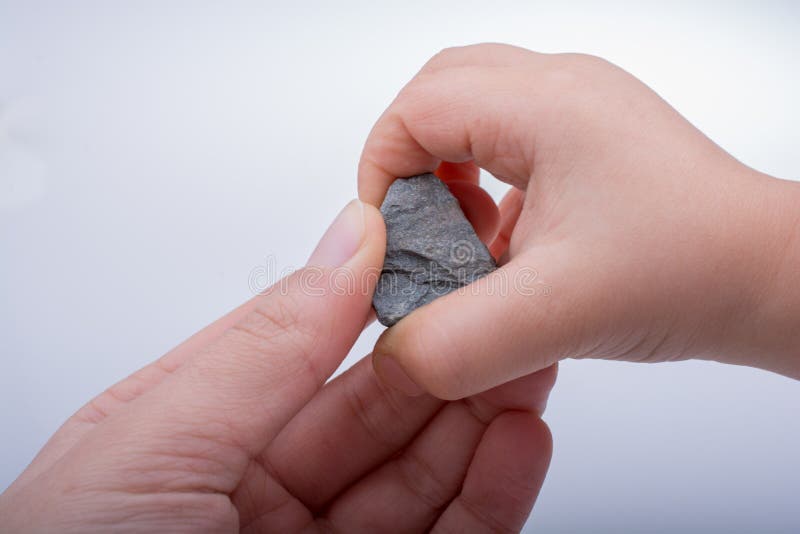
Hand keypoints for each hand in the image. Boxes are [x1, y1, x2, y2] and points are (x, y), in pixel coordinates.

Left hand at [0, 200, 554, 532]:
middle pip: (372, 413)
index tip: (437, 254)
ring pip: (418, 475)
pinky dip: (488, 493)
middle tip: (502, 308)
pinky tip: (516, 443)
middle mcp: (252, 495)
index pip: (302, 348)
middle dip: (443, 357)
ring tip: (527, 366)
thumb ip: (265, 348)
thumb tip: (347, 242)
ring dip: (479, 419)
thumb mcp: (154, 448)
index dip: (372, 298)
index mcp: (187, 438)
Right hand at [359, 43, 799, 398]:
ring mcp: (581, 110)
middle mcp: (561, 90)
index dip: (381, 174)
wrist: (772, 279)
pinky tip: (502, 241)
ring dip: (448, 171)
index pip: (414, 111)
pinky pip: (509, 139)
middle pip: (438, 94)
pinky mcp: (592, 139)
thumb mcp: (556, 316)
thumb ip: (456, 342)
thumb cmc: (694, 272)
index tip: (387, 238)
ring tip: (462, 236)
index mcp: (544, 106)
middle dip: (409, 162)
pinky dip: (484, 183)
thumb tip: (394, 354)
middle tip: (415, 226)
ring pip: (473, 112)